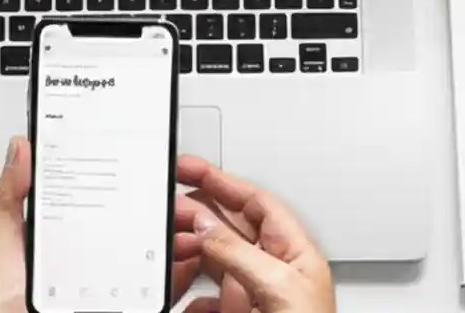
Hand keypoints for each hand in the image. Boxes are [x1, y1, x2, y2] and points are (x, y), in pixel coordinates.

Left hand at [0, 137, 204, 312]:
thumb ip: (10, 197)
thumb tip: (20, 149)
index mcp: (54, 241)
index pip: (95, 207)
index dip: (124, 191)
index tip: (147, 175)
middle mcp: (80, 262)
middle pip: (128, 231)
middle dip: (158, 216)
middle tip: (177, 204)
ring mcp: (99, 286)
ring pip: (145, 261)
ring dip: (172, 245)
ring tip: (187, 232)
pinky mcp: (114, 303)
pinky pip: (148, 294)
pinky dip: (171, 280)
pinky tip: (182, 267)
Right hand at [173, 156, 335, 312]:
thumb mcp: (278, 285)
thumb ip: (239, 252)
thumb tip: (205, 224)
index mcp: (294, 252)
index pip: (254, 202)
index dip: (221, 179)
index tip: (189, 167)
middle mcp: (273, 269)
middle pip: (229, 226)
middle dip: (197, 213)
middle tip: (170, 205)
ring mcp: (256, 292)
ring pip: (213, 260)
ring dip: (189, 253)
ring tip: (171, 249)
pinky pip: (206, 296)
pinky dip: (190, 295)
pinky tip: (185, 298)